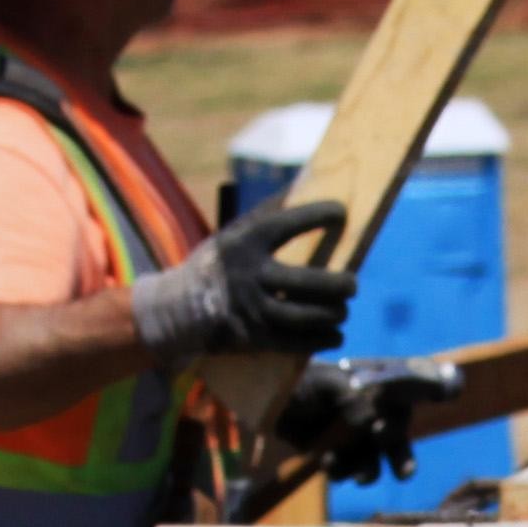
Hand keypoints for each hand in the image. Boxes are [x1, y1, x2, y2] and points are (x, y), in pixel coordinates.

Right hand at [131, 198, 357, 362]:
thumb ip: (267, 214)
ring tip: (342, 309)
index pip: (286, 223)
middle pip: (308, 281)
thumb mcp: (233, 234)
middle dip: (340, 284)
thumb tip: (305, 184)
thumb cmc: (217, 265)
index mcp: (244, 242)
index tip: (342, 212)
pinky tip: (335, 333)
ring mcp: (250, 308)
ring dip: (334, 313)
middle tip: (352, 284)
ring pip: (307, 315)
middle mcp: (248, 274)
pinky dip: (323, 338)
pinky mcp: (252, 337)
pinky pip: (297, 342)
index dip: (317, 215)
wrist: (175, 309)